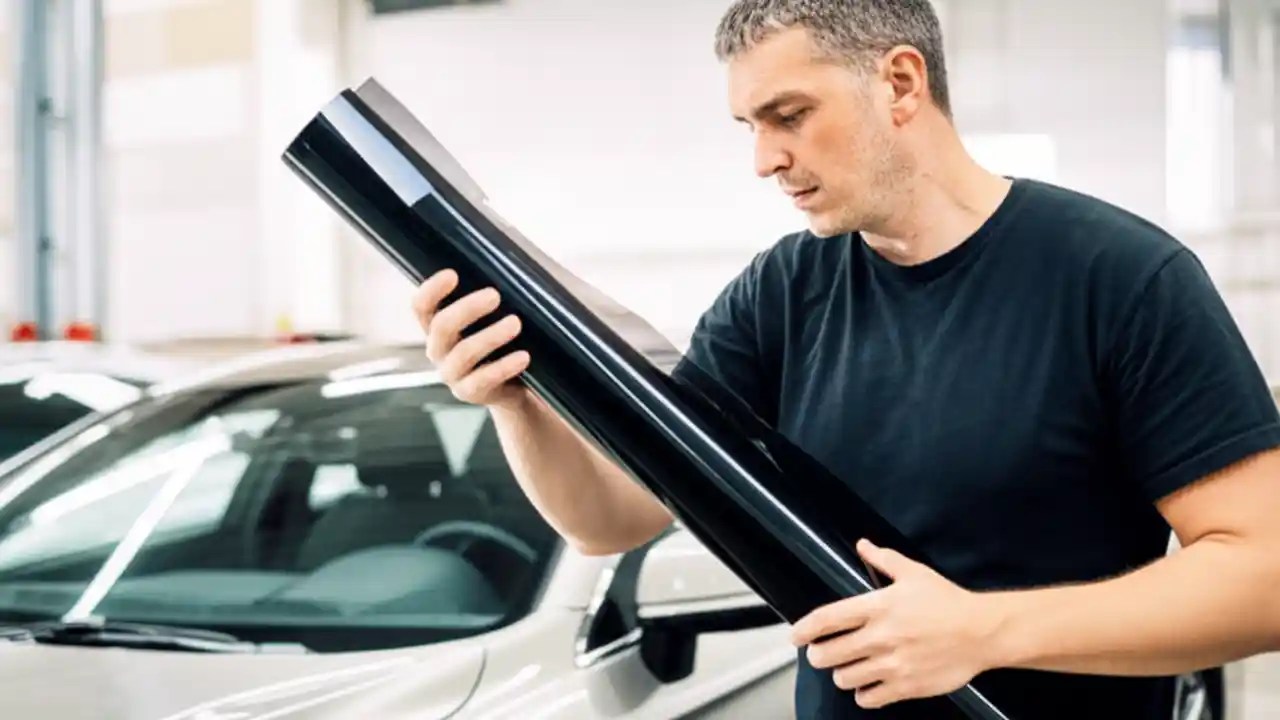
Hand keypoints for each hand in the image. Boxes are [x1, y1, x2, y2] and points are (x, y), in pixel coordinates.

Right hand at [413, 269, 530, 408]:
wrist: (516, 385)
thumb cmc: (505, 339)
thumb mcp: (495, 316)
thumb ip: (496, 293)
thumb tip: (517, 262)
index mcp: (437, 326)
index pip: (421, 306)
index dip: (431, 290)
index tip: (452, 274)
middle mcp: (438, 350)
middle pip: (442, 326)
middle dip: (467, 308)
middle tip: (495, 295)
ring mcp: (452, 374)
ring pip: (464, 353)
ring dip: (489, 336)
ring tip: (516, 323)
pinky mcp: (470, 393)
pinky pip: (483, 379)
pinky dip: (504, 366)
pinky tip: (524, 357)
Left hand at [790, 540, 1004, 709]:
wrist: (982, 632)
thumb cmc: (948, 601)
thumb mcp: (915, 573)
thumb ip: (884, 560)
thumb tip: (863, 545)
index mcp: (878, 606)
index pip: (827, 619)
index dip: (804, 629)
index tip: (795, 636)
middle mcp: (880, 637)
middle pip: (828, 654)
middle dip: (818, 655)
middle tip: (820, 654)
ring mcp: (892, 664)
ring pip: (844, 678)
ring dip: (841, 674)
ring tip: (847, 668)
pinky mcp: (906, 686)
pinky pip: (869, 698)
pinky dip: (863, 694)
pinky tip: (867, 686)